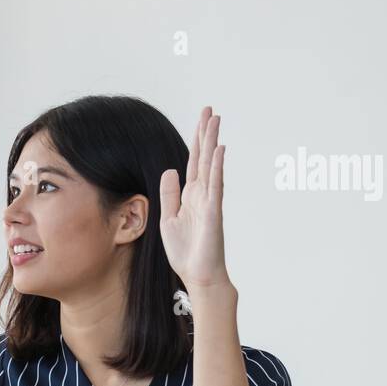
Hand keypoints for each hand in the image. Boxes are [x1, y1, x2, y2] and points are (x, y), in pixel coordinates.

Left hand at [159, 106, 230, 291]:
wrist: (197, 275)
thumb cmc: (185, 252)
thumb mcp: (168, 219)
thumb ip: (169, 195)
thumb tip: (170, 170)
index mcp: (190, 196)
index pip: (192, 163)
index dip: (195, 141)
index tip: (200, 120)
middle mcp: (201, 194)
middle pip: (203, 157)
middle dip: (205, 133)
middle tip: (210, 109)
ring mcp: (209, 201)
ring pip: (210, 165)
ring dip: (212, 142)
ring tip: (215, 120)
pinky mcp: (213, 212)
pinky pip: (215, 185)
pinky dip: (216, 167)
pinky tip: (218, 149)